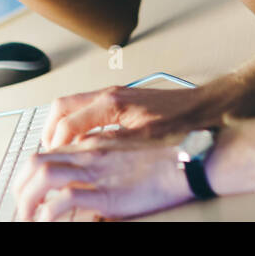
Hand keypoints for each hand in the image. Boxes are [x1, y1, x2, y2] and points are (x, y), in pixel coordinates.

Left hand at [12, 134, 190, 221]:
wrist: (190, 157)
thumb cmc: (170, 153)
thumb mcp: (130, 147)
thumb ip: (108, 155)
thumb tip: (95, 176)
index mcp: (96, 142)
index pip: (50, 150)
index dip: (32, 170)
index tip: (28, 187)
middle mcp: (90, 153)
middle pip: (37, 161)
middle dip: (20, 185)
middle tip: (19, 205)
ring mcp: (97, 172)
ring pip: (43, 177)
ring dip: (27, 200)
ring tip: (26, 218)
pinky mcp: (108, 193)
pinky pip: (65, 200)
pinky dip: (49, 214)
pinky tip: (47, 224)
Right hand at [42, 84, 217, 149]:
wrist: (207, 109)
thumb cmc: (182, 123)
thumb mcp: (143, 140)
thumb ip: (110, 145)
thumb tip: (84, 155)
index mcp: (111, 104)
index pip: (67, 122)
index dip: (55, 145)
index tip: (51, 161)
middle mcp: (110, 95)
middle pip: (63, 106)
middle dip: (50, 130)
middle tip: (47, 152)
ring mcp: (116, 95)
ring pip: (74, 105)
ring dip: (63, 126)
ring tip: (61, 148)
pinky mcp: (124, 101)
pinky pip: (88, 108)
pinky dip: (78, 123)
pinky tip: (85, 140)